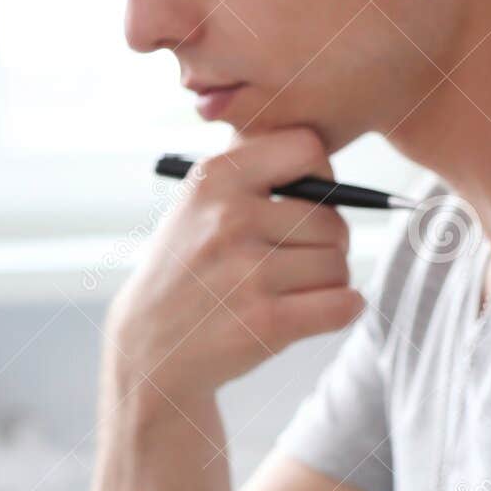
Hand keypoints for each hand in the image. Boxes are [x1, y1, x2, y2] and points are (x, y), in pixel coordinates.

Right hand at [108, 126, 363, 394]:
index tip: (306, 204)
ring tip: (293, 292)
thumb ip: (249, 167)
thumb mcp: (196, 204)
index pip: (307, 149)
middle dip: (327, 245)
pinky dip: (342, 310)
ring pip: (337, 265)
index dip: (322, 179)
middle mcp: (229, 219)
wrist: (147, 348)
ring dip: (329, 282)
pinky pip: (341, 304)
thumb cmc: (186, 272)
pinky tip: (319, 312)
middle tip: (298, 263)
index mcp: (215, 179)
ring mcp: (246, 273)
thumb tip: (317, 142)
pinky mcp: (264, 322)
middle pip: (331, 218)